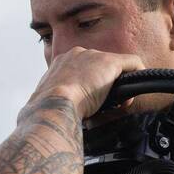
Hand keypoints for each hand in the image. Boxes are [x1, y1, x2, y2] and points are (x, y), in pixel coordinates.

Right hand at [24, 47, 145, 121]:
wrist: (53, 107)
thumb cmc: (44, 112)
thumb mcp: (42, 105)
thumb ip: (47, 104)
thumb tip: (36, 118)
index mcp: (59, 65)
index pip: (81, 71)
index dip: (89, 88)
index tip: (89, 105)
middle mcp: (76, 55)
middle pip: (99, 67)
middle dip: (104, 87)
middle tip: (104, 108)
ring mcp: (94, 57)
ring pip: (115, 68)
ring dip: (117, 87)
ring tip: (114, 107)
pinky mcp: (111, 63)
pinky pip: (133, 63)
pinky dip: (137, 75)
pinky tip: (132, 95)